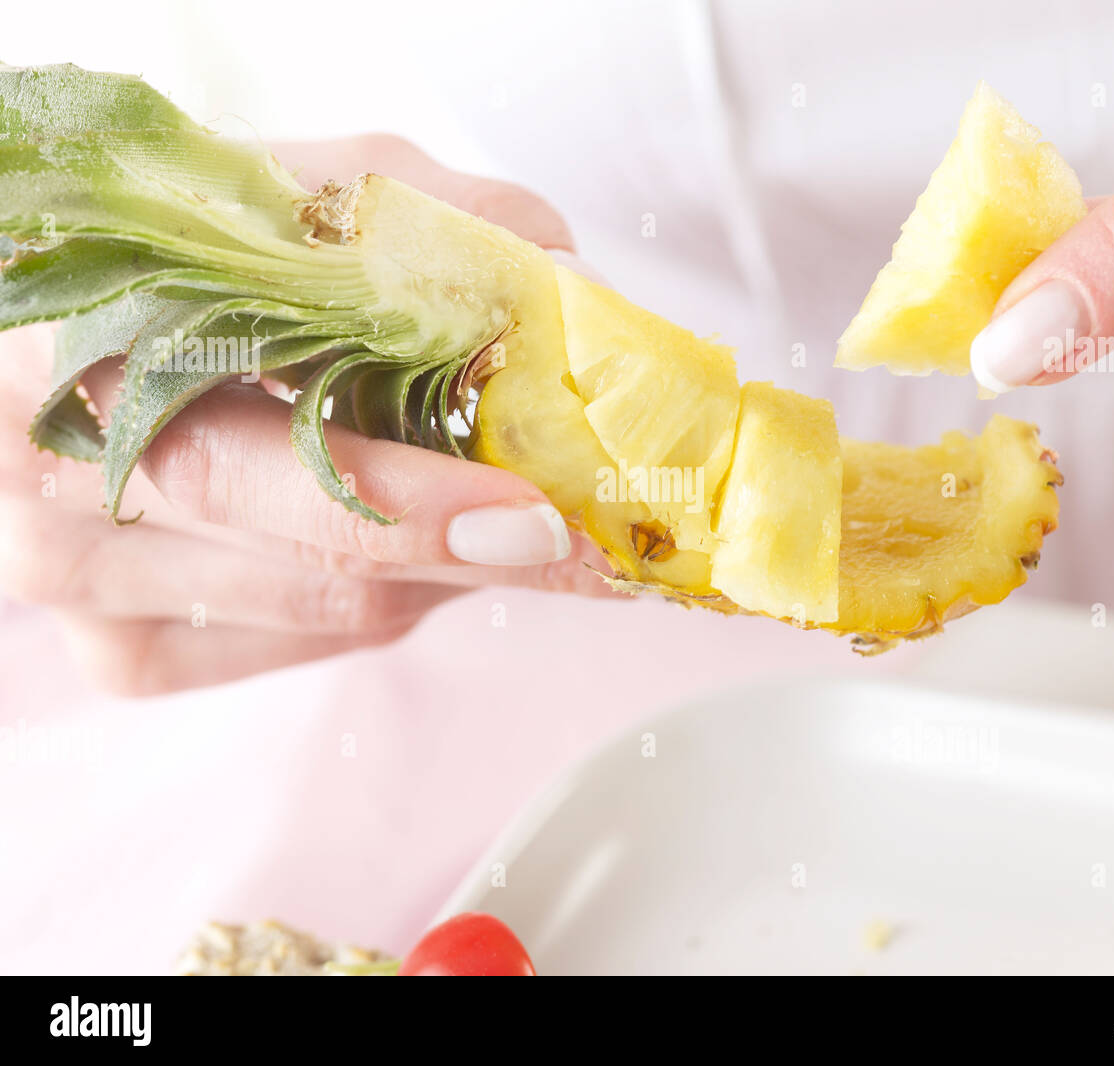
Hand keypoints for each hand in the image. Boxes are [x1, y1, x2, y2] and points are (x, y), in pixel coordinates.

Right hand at [0, 135, 607, 695]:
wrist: (83, 319)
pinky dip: (387, 599)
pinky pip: (306, 647)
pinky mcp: (127, 652)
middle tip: (597, 548)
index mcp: (75, 355)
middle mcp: (49, 486)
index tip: (537, 514)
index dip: (404, 502)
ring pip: (329, 614)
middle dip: (479, 553)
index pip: (256, 462)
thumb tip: (580, 299)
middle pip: (314, 564)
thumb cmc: (184, 243)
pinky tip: (413, 543)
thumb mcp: (302, 192)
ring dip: (447, 569)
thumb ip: (434, 226)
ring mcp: (82, 584)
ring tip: (513, 513)